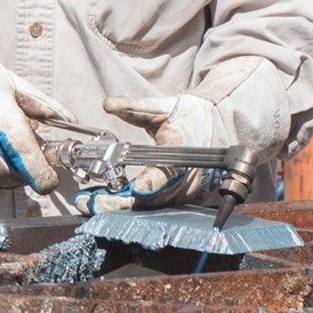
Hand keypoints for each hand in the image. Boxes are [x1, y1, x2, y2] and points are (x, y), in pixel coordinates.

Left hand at [102, 57, 289, 208]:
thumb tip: (108, 104)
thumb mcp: (161, 107)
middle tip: (93, 202)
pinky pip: (163, 208)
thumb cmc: (190, 116)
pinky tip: (117, 204)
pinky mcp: (188, 198)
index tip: (135, 187)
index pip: (165, 173)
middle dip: (122, 203)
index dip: (149, 184)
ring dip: (127, 208)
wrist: (219, 124)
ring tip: (97, 204)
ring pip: (157, 207)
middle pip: (154, 199)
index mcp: (182, 152)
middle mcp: (188, 177)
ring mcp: (190, 191)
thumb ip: (134, 107)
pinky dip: (141, 208)